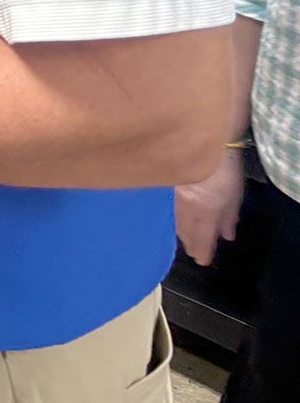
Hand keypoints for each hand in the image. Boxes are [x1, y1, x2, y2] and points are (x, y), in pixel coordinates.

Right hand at [176, 147, 244, 266]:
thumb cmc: (224, 169)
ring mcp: (175, 196)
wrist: (201, 141)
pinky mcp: (167, 186)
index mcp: (206, 211)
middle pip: (186, 231)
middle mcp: (187, 207)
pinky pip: (169, 208)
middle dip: (190, 243)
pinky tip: (172, 219)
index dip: (202, 251)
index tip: (202, 261)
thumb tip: (227, 236)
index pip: (202, 238)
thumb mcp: (235, 195)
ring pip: (176, 220)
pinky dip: (173, 217)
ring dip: (181, 232)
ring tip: (183, 239)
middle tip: (192, 252)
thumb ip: (230, 217)